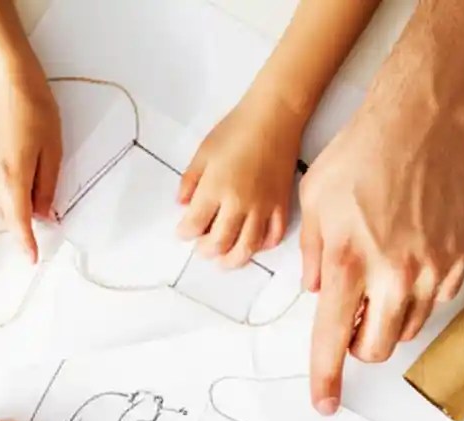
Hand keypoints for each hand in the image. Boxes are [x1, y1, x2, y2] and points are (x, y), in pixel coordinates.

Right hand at [0, 69, 61, 263]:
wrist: (5, 80)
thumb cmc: (34, 109)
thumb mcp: (53, 150)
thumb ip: (47, 186)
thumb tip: (45, 212)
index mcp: (14, 178)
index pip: (19, 222)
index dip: (26, 243)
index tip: (33, 257)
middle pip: (5, 216)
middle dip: (22, 222)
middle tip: (44, 211)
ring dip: (12, 207)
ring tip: (32, 185)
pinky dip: (2, 191)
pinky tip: (16, 172)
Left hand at [176, 94, 302, 267]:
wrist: (274, 118)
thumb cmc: (236, 130)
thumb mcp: (203, 153)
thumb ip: (190, 182)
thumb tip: (182, 205)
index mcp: (215, 189)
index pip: (194, 225)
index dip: (185, 233)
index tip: (183, 231)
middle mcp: (239, 203)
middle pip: (220, 243)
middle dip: (206, 251)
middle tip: (202, 248)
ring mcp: (263, 207)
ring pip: (247, 247)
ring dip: (233, 259)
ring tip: (224, 260)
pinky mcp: (281, 204)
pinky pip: (274, 235)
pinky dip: (263, 245)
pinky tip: (254, 244)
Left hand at [299, 84, 463, 414]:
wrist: (419, 126)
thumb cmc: (362, 158)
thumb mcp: (315, 204)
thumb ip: (313, 258)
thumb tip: (320, 293)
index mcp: (349, 263)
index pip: (331, 339)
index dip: (326, 378)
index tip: (324, 403)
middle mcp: (394, 275)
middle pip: (375, 349)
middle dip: (358, 345)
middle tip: (349, 316)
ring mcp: (431, 271)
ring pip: (406, 330)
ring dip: (385, 321)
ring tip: (376, 278)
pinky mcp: (456, 262)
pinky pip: (433, 303)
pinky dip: (414, 297)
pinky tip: (404, 261)